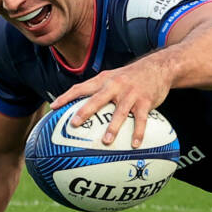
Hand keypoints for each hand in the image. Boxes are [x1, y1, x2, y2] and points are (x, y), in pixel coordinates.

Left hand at [50, 55, 171, 147]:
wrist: (158, 67)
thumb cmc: (130, 76)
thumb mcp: (112, 77)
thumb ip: (97, 89)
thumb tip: (78, 107)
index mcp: (104, 80)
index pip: (81, 88)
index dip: (66, 97)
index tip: (53, 107)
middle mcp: (115, 86)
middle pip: (97, 99)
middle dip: (85, 111)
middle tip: (74, 124)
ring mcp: (131, 94)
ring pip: (120, 112)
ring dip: (113, 127)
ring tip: (106, 141)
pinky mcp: (145, 101)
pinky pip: (141, 119)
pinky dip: (138, 132)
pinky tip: (134, 144)